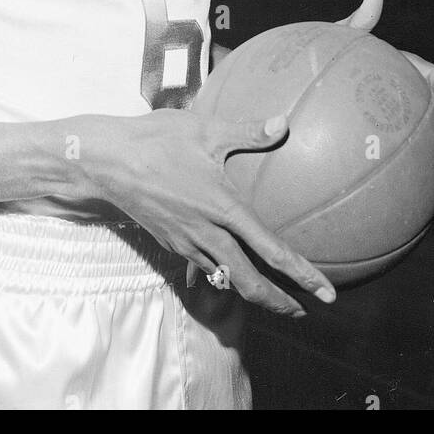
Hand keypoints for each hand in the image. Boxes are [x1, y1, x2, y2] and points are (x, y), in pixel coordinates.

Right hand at [87, 109, 335, 316]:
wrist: (107, 163)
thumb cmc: (157, 140)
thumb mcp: (206, 128)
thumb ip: (248, 130)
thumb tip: (285, 122)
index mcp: (224, 208)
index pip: (272, 251)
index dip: (302, 275)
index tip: (327, 293)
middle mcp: (207, 233)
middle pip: (249, 282)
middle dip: (279, 302)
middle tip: (302, 312)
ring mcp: (186, 242)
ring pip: (225, 279)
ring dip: (251, 292)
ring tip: (271, 296)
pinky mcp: (169, 241)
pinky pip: (202, 267)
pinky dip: (221, 276)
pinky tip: (227, 271)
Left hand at [337, 0, 433, 183]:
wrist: (308, 96)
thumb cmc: (322, 61)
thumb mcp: (338, 40)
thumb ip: (359, 21)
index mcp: (404, 71)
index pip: (433, 75)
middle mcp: (410, 97)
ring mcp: (405, 123)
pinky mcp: (397, 147)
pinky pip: (417, 162)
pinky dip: (427, 176)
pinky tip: (429, 193)